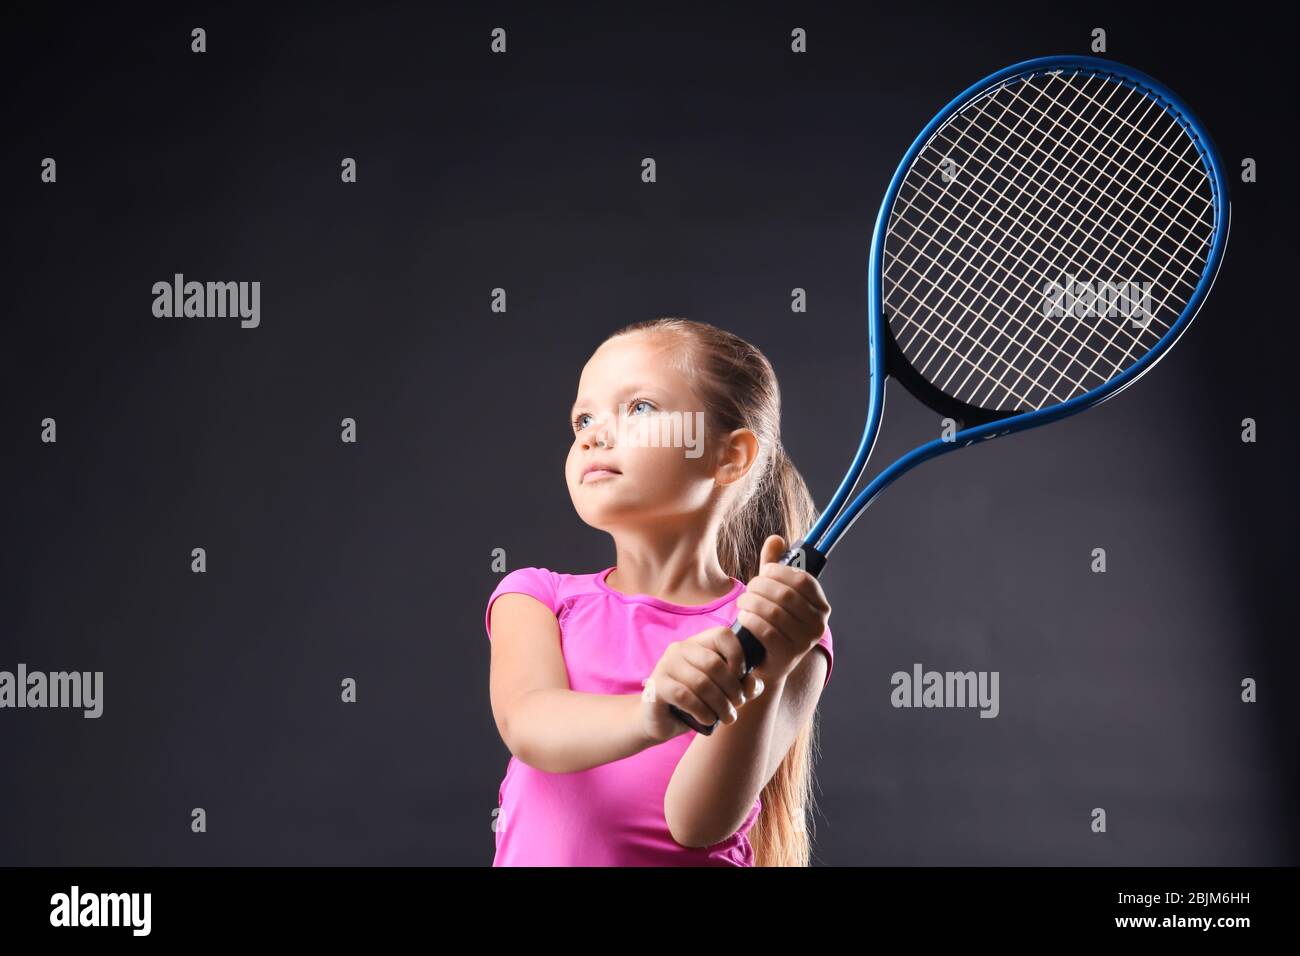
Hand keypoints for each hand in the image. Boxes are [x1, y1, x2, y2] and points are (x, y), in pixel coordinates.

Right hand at [637, 627, 765, 742]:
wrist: (663, 721)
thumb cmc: (696, 702)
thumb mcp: (724, 692)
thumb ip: (742, 685)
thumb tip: (753, 685)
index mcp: (698, 643)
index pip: (722, 634)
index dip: (738, 654)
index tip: (742, 676)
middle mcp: (679, 649)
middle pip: (714, 663)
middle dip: (732, 688)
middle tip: (738, 704)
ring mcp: (665, 666)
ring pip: (701, 683)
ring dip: (720, 704)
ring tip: (728, 717)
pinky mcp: (656, 686)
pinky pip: (684, 697)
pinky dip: (702, 711)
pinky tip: (708, 719)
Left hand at [735, 534, 831, 685]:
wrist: (768, 662)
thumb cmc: (772, 622)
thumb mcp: (773, 592)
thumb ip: (774, 566)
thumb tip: (775, 539)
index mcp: (821, 606)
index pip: (803, 580)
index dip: (781, 572)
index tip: (765, 572)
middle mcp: (818, 625)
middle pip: (786, 595)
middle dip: (761, 587)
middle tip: (748, 589)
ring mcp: (804, 642)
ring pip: (774, 612)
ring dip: (752, 603)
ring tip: (742, 603)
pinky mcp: (787, 656)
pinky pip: (766, 631)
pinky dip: (751, 620)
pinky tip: (743, 618)